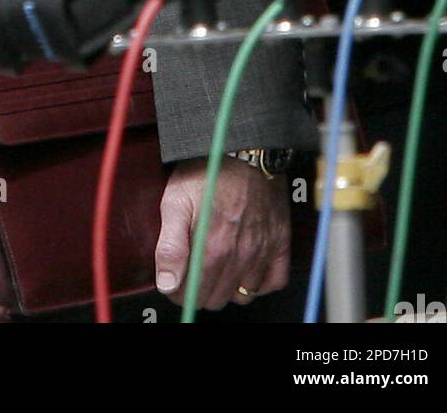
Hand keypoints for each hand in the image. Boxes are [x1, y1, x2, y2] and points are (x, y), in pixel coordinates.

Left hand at [154, 156, 290, 309]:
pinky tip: (244, 268)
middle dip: (199, 289)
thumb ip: (170, 246)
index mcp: (213, 248)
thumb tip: (167, 283)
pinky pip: (273, 282)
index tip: (172, 280)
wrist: (243, 147)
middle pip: (216, 298)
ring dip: (226, 286)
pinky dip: (259, 282)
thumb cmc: (208, 170)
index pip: (192, 295)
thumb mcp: (176, 201)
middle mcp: (240, 255)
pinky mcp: (279, 243)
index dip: (176, 291)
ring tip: (216, 266)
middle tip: (191, 270)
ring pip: (241, 295)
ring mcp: (262, 251)